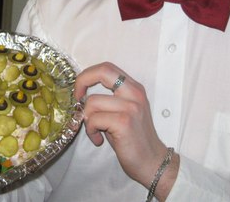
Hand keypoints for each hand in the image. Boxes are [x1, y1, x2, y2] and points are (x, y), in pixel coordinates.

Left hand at [74, 62, 170, 186]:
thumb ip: (108, 100)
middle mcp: (134, 93)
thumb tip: (81, 96)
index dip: (88, 75)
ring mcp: (131, 107)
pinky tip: (98, 139)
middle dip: (82, 81)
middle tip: (77, 99)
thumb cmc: (133, 140)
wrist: (152, 162)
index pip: (107, 67)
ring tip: (95, 131)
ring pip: (92, 102)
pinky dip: (91, 130)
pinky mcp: (124, 122)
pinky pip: (94, 119)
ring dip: (87, 119)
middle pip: (102, 71)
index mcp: (134, 88)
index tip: (80, 91)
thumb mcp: (123, 112)